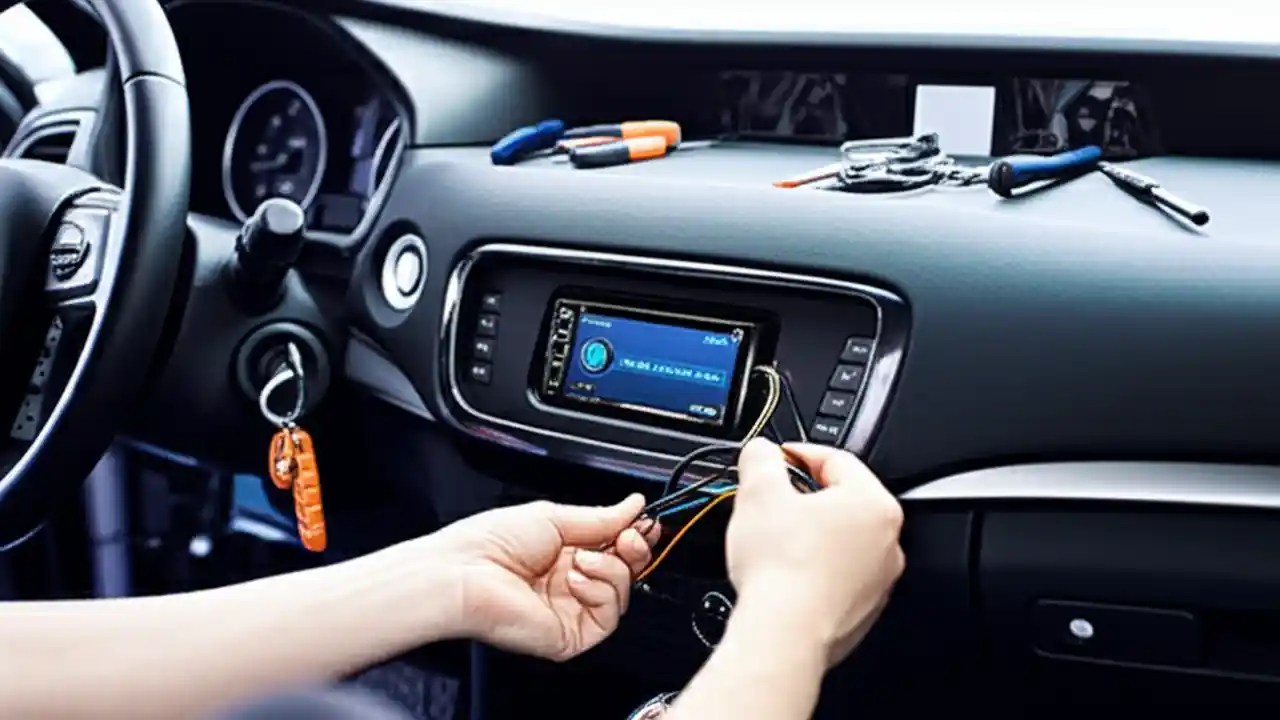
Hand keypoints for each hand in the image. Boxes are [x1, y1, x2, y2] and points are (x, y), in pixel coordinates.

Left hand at [432, 495, 658, 660]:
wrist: (464, 573)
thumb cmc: (490, 543)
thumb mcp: (554, 517)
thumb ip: (600, 517)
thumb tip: (634, 505)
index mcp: (563, 553)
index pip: (614, 549)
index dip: (634, 536)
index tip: (646, 522)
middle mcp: (569, 583)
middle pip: (624, 572)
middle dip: (633, 551)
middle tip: (629, 537)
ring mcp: (570, 610)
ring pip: (621, 593)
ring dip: (611, 569)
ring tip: (581, 558)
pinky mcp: (571, 636)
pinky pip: (608, 616)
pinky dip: (600, 592)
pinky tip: (575, 579)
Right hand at [726, 439, 903, 665]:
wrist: (784, 635)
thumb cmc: (781, 567)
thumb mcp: (759, 492)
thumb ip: (761, 458)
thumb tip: (761, 451)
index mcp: (874, 504)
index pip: (835, 460)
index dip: (797, 454)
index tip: (774, 459)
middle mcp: (887, 542)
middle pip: (840, 502)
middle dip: (801, 497)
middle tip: (768, 502)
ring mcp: (878, 581)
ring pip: (838, 541)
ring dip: (807, 535)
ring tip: (773, 541)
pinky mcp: (861, 611)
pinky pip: (836, 577)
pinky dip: (812, 570)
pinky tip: (784, 575)